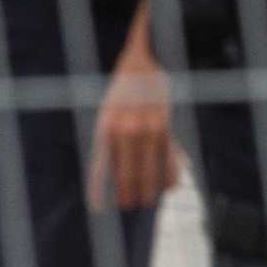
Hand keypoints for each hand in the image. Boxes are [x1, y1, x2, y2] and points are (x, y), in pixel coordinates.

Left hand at [87, 55, 181, 212]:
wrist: (143, 59)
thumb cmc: (123, 89)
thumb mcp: (109, 109)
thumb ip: (112, 136)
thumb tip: (111, 167)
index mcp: (105, 125)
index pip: (100, 164)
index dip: (98, 188)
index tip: (97, 208)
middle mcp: (124, 129)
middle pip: (126, 171)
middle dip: (127, 191)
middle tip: (128, 206)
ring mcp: (146, 128)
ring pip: (148, 167)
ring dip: (149, 186)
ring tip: (147, 200)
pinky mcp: (164, 126)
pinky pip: (167, 156)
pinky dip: (169, 172)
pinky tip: (169, 185)